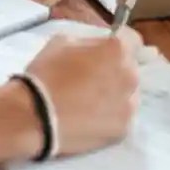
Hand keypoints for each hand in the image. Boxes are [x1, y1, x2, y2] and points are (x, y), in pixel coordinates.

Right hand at [24, 29, 143, 156]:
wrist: (35, 115)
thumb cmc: (47, 74)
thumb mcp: (63, 42)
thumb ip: (88, 43)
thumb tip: (97, 47)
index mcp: (117, 50)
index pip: (134, 41)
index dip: (121, 44)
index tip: (109, 52)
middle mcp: (131, 75)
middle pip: (130, 69)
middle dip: (115, 71)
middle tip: (92, 79)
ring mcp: (129, 104)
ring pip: (128, 95)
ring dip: (115, 95)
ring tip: (89, 103)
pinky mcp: (124, 128)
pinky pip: (121, 117)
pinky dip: (109, 117)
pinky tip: (89, 118)